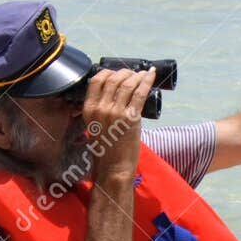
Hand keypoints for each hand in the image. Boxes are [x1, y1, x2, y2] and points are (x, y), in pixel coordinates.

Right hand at [82, 66, 156, 180]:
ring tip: (143, 74)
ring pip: (127, 84)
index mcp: (89, 109)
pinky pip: (140, 93)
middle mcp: (101, 108)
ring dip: (137, 76)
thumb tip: (113, 94)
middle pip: (113, 79)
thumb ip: (99, 110)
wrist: (113, 168)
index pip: (96, 80)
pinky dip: (147, 81)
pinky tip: (151, 74)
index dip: (108, 72)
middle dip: (125, 72)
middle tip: (133, 73)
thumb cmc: (105, 149)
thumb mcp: (94, 126)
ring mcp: (116, 112)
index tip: (116, 73)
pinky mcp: (131, 118)